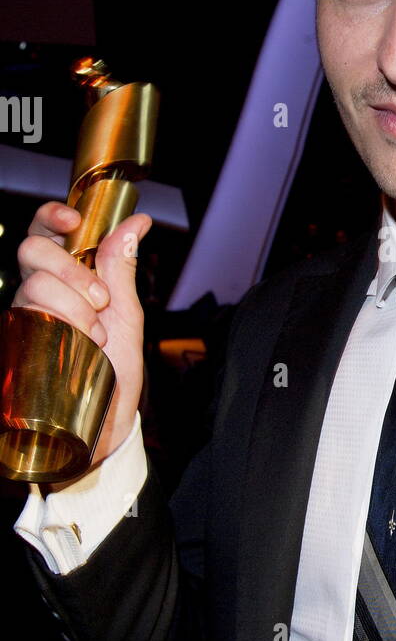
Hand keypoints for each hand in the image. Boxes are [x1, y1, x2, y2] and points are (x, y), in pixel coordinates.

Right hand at [14, 201, 152, 477]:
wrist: (108, 424)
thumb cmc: (114, 369)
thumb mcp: (126, 314)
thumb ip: (124, 268)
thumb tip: (137, 222)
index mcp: (63, 276)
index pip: (43, 232)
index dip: (51, 216)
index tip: (71, 218)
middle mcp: (36, 292)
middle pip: (31, 251)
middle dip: (71, 269)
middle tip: (101, 301)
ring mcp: (23, 318)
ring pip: (31, 285)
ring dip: (73, 305)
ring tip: (96, 335)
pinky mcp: (13, 344)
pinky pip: (22, 317)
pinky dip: (57, 323)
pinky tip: (78, 343)